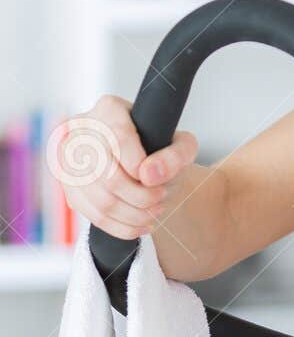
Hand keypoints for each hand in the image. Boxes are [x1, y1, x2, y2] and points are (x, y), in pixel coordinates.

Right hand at [52, 93, 198, 240]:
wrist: (145, 165)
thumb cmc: (161, 150)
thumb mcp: (181, 145)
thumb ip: (176, 154)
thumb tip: (150, 175)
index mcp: (109, 110)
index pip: (119, 138)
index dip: (140, 165)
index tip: (157, 179)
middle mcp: (83, 130)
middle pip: (108, 175)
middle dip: (141, 196)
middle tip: (160, 199)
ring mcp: (70, 160)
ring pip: (101, 199)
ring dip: (134, 214)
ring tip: (154, 212)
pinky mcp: (69, 187)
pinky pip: (93, 215)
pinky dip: (122, 227)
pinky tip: (141, 225)